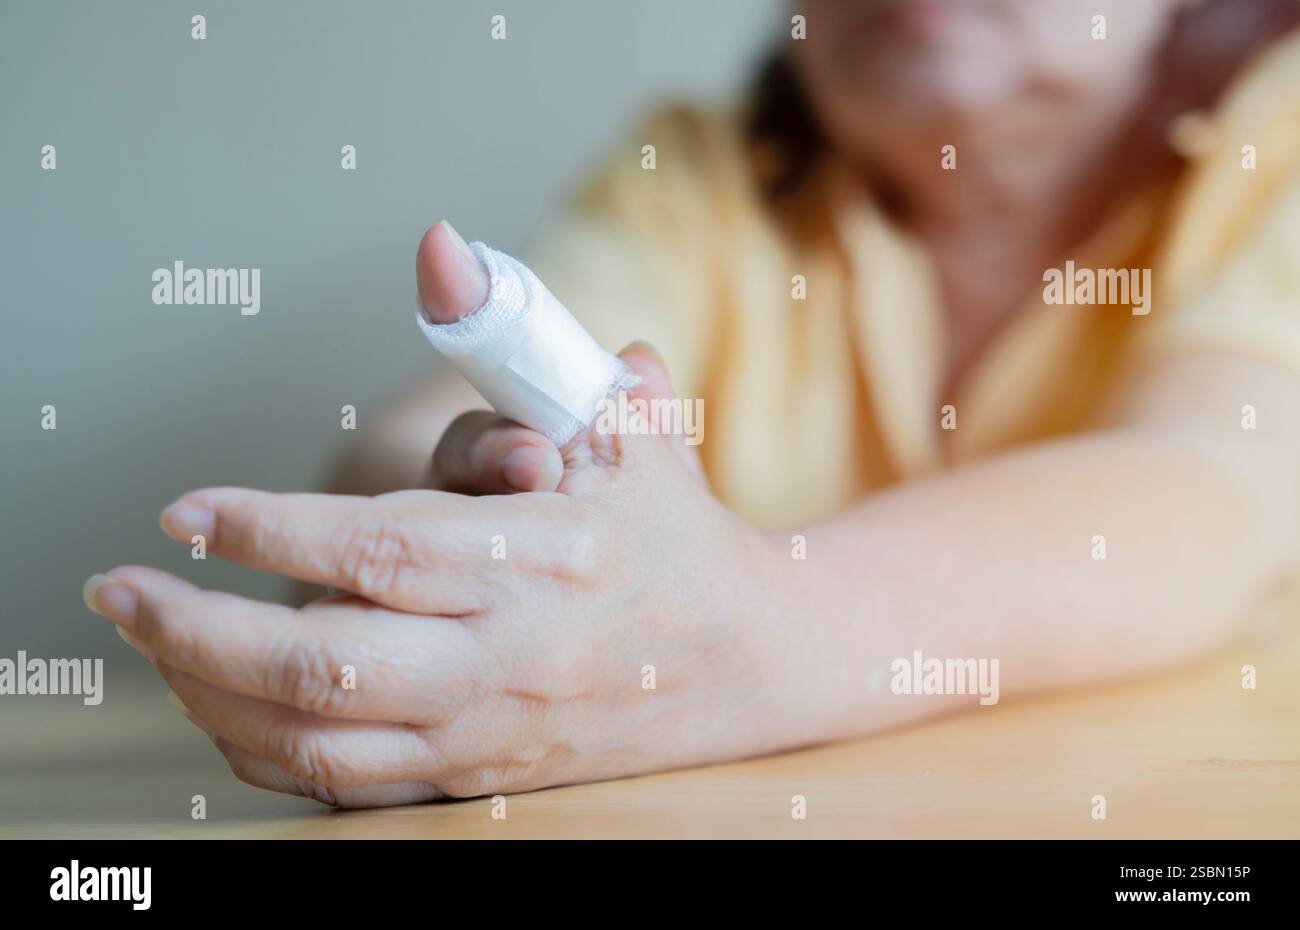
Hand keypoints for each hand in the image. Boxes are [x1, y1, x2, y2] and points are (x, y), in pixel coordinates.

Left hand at [85, 346, 785, 807]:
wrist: (744, 659)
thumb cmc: (671, 526)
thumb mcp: (614, 419)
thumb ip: (524, 337)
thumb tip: (439, 249)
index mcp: (547, 556)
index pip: (385, 548)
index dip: (269, 530)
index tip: (186, 510)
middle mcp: (512, 653)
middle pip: (330, 664)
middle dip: (199, 631)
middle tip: (121, 590)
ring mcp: (492, 728)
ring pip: (321, 742)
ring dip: (212, 696)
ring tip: (157, 642)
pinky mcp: (483, 774)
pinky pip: (349, 789)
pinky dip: (265, 752)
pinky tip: (224, 706)